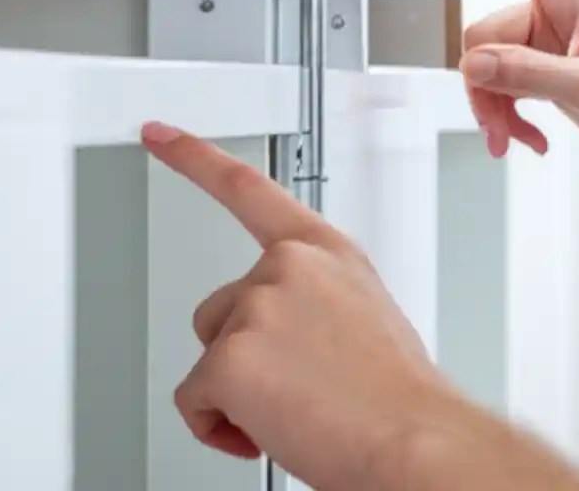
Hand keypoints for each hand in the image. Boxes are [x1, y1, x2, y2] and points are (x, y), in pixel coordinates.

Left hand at [140, 121, 459, 490]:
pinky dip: (220, 428)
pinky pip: (195, 403)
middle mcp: (287, 267)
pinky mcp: (230, 357)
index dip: (194, 157)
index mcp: (325, 253)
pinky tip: (272, 431)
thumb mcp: (367, 319)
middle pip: (219, 310)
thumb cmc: (402, 401)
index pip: (248, 187)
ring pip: (209, 358)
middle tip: (304, 387)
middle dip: (245, 354)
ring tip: (301, 410)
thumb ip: (317, 303)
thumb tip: (291, 339)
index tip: (158, 133)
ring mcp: (256, 306)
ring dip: (239, 392)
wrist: (419, 444)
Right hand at [451, 0, 578, 163]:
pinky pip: (496, 86)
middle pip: (482, 37)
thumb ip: (531, 74)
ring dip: (492, 108)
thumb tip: (474, 63)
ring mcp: (541, 43)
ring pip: (483, 68)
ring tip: (515, 140)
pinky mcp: (537, 70)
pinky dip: (504, 116)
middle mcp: (549, 12)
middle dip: (484, 87)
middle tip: (503, 128)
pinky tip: (527, 139)